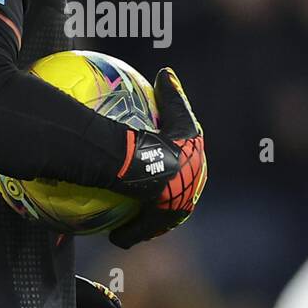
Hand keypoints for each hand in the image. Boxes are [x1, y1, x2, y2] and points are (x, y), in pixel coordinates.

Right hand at [108, 68, 206, 249]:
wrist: (162, 174)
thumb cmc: (170, 142)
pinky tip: (113, 236)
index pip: (189, 169)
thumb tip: (165, 71)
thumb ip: (171, 94)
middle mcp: (186, 196)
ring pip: (155, 221)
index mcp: (194, 172)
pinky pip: (134, 232)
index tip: (167, 164)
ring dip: (144, 223)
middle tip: (147, 195)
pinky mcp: (153, 226)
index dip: (180, 169)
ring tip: (128, 222)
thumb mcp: (176, 113)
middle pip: (173, 198)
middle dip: (165, 200)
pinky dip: (126, 235)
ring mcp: (171, 214)